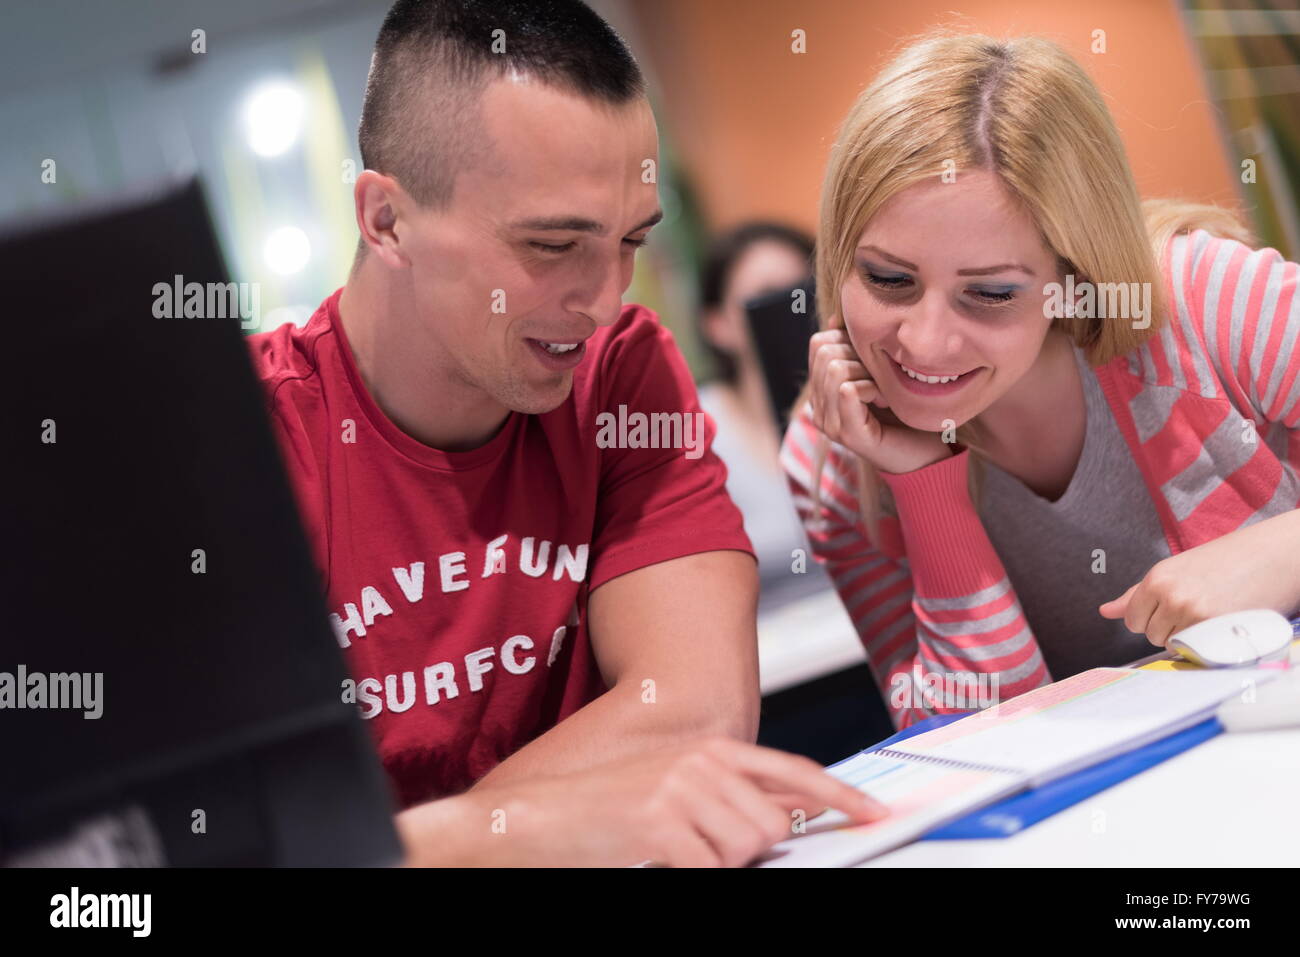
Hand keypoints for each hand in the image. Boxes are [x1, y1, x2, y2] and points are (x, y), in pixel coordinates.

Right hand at [398, 737, 888, 867]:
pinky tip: (662, 863)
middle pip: (774, 827)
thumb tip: (790, 818)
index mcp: (711, 750)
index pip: (795, 772)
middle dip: (751, 854)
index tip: (876, 816)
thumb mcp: (674, 788)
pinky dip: (695, 875)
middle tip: (703, 854)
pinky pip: (711, 871)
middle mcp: (703, 762)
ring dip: (719, 867)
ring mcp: (682, 791)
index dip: (841, 797)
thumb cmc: (605, 811)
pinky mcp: (661, 825)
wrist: (537, 818)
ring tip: (675, 855)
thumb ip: (733, 797)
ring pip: (748, 851)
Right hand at [806, 327, 952, 473]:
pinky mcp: (847, 435)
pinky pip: (848, 389)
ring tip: (884, 391)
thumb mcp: (877, 371)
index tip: (874, 363)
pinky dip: (872, 387)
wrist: (927, 452)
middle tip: (881, 378)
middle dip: (859, 356)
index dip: (849, 341)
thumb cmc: (906, 409)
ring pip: (835, 369)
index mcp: (821, 392)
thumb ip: (856, 349)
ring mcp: (830, 424)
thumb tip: (836, 319)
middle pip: (824, 351)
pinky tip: (886, 401)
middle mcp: (818, 409)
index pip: (818, 343)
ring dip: (868, 373)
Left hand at [1098, 511, 1299, 646]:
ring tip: (1212, 614)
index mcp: (1157, 578)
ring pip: (1175, 646)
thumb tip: (1105, 611)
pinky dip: (1207, 646)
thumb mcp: (1177, 569)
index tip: (1173, 609)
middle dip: (1171, 628)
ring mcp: (1193, 613)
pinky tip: (1221, 625)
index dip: (1152, 619)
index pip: (1133, 621)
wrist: (1274, 554)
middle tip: (1199, 608)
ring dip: (1190, 638)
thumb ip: (1138, 594)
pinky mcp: (1217, 628)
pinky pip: (1196, 653)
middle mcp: (1170, 596)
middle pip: (1152, 636)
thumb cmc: (1227, 560)